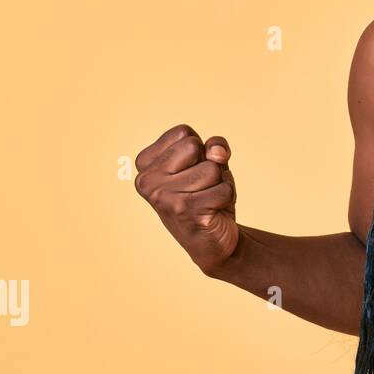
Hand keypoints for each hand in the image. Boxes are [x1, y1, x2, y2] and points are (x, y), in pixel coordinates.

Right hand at [134, 125, 238, 274]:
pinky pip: (224, 188)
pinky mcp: (186, 212)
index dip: (199, 149)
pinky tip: (214, 211)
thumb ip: (215, 146)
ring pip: (212, 168)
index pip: (183, 132)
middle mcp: (147, 181)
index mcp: (145, 164)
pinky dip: (228, 197)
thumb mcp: (210, 162)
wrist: (211, 241)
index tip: (192, 171)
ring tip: (208, 199)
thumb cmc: (207, 195)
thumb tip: (217, 153)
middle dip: (209, 164)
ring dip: (220, 183)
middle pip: (195, 147)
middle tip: (202, 187)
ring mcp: (164, 197)